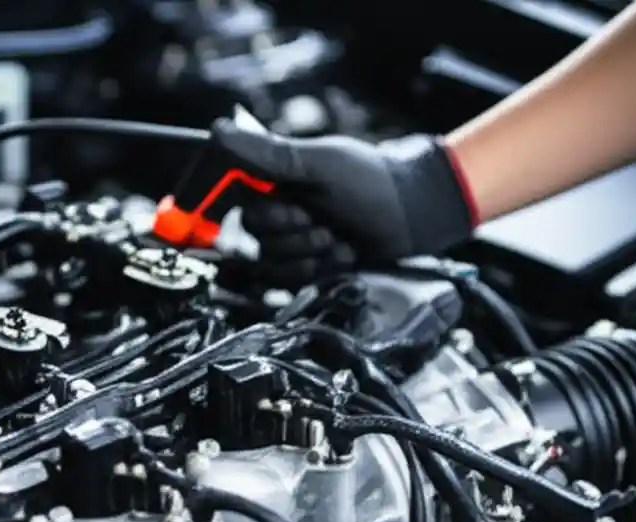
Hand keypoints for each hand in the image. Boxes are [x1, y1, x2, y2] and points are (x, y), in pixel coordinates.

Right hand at [213, 120, 477, 260]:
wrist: (415, 218)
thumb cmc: (374, 183)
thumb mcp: (322, 165)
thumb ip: (270, 153)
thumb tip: (219, 130)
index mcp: (276, 174)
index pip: (234, 193)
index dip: (257, 209)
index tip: (286, 211)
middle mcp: (279, 202)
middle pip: (254, 231)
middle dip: (292, 233)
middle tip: (323, 222)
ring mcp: (291, 234)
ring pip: (269, 257)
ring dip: (307, 252)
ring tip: (338, 238)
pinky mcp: (303, 262)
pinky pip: (285, 277)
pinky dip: (314, 269)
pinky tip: (340, 254)